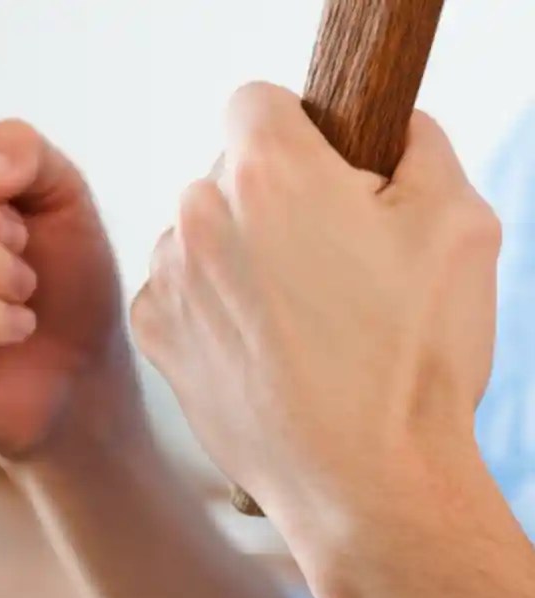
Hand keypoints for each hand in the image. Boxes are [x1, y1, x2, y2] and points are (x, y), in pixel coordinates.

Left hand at [131, 83, 500, 576]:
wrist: (362, 480)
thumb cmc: (412, 356)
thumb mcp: (458, 220)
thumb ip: (417, 145)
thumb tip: (391, 127)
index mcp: (267, 171)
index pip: (257, 102)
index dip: (300, 129)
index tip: (328, 174)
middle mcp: (198, 214)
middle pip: (228, 171)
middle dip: (275, 197)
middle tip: (331, 260)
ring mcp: (168, 276)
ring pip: (201, 232)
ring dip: (238, 252)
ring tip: (300, 316)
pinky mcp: (153, 331)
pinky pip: (180, 289)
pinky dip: (213, 306)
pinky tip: (263, 347)